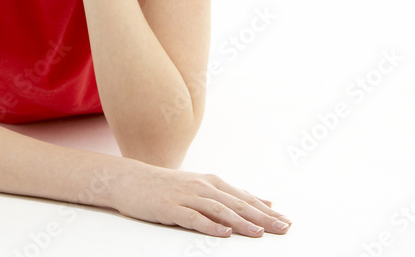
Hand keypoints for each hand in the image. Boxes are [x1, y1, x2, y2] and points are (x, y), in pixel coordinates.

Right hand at [108, 160, 291, 237]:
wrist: (128, 179)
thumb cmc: (164, 185)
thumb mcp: (199, 186)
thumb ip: (230, 195)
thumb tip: (264, 201)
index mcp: (210, 182)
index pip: (244, 197)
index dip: (266, 210)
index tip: (286, 221)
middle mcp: (201, 186)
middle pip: (236, 203)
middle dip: (262, 217)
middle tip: (283, 228)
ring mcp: (185, 196)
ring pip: (218, 210)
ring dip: (241, 222)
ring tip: (259, 233)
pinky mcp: (169, 207)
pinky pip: (192, 217)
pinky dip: (209, 225)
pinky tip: (223, 233)